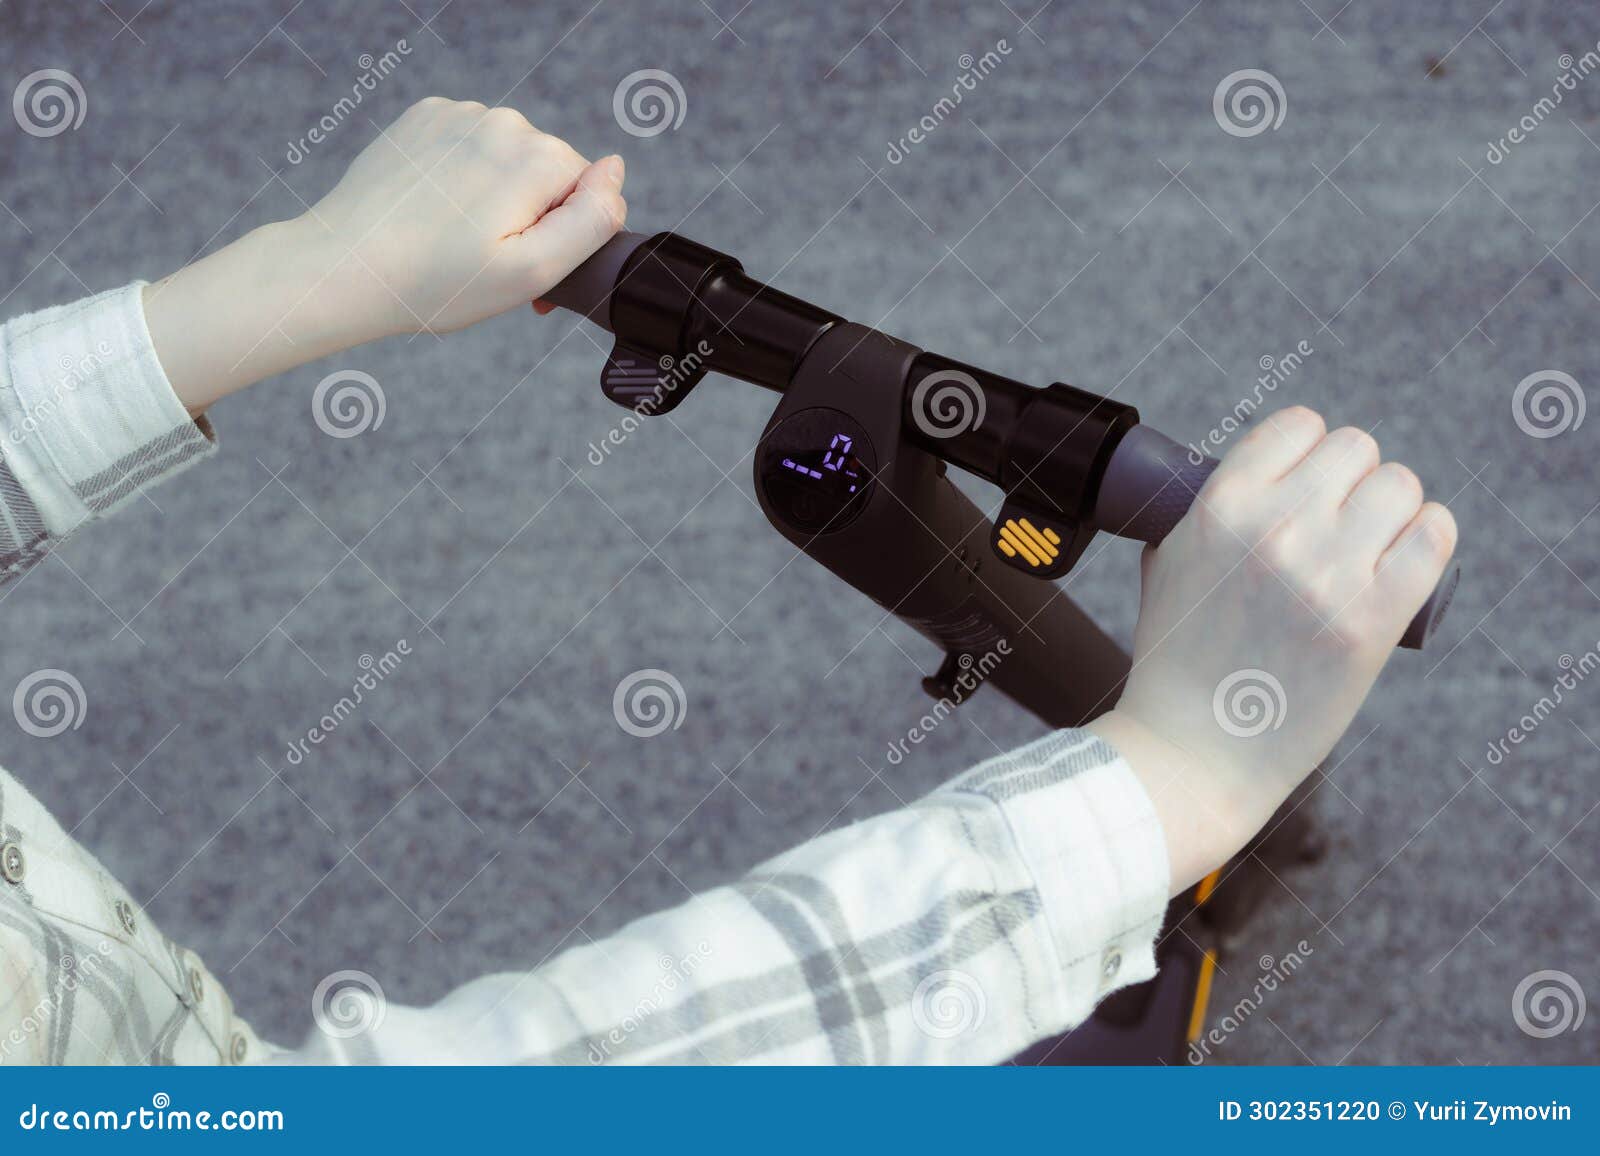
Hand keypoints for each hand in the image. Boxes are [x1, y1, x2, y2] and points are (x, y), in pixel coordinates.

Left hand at [298, 97, 625, 338]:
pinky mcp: (424, 119)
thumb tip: (616, 170)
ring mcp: (457, 115)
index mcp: (537, 157)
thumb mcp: (533, 272)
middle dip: (532, 217)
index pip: (588, 192)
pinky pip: (468, 148)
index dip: (567, 238)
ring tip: (458, 242)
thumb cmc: (437, 283)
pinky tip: (436, 213)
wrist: (344, 267)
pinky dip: (462, 179)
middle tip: (491, 268)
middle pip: (547, 173)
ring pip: (507, 160)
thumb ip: (591, 220)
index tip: (531, 276)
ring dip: (496, 198)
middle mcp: (502, 121)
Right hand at [1091, 406, 1456, 890]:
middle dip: (1352, 478)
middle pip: (1357, 448)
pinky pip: (1434, 538)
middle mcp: (1278, 527)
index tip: (1309, 479)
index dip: (1308, 448)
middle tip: (1341, 518)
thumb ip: (1201, 513)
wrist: (1193, 750)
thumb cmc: (1176, 661)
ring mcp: (1329, 573)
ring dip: (1393, 507)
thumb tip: (1246, 479)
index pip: (1299, 425)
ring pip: (1401, 486)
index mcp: (1220, 506)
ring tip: (1374, 542)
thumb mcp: (1166, 564)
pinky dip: (1430, 537)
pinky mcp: (1373, 618)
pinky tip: (1411, 554)